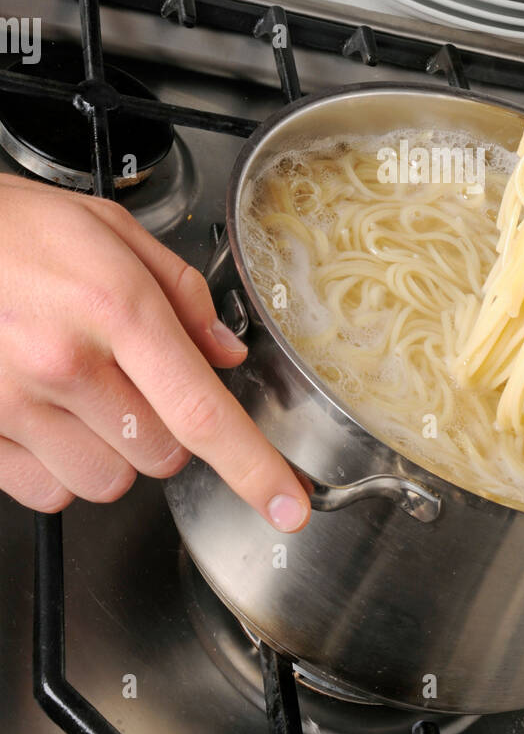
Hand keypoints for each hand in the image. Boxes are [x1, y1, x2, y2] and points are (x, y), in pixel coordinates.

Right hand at [0, 174, 309, 529]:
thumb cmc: (15, 229)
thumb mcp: (109, 230)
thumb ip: (180, 293)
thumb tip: (225, 354)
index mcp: (115, 306)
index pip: (200, 410)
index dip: (252, 467)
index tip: (286, 504)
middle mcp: (66, 362)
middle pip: (163, 454)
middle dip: (164, 427)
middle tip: (128, 376)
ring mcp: (15, 404)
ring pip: (108, 482)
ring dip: (111, 452)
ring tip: (78, 392)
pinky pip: (48, 493)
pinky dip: (57, 468)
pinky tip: (44, 415)